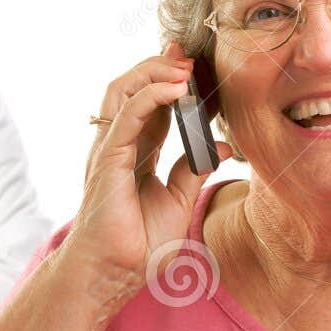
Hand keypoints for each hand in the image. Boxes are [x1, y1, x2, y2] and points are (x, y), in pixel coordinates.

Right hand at [0, 42, 230, 330]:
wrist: (113, 275)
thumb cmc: (137, 244)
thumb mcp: (178, 200)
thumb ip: (194, 169)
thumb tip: (224, 147)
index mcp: (134, 152)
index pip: (152, 102)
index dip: (170, 78)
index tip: (195, 60)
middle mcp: (117, 144)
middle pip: (133, 88)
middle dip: (161, 65)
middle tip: (191, 54)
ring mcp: (108, 151)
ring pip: (123, 92)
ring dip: (154, 72)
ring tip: (184, 65)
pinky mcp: (106, 162)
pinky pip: (126, 118)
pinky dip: (150, 96)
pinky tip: (175, 88)